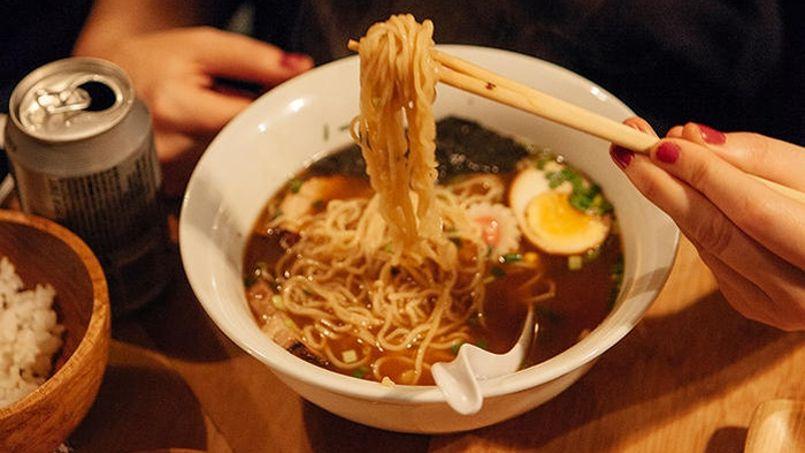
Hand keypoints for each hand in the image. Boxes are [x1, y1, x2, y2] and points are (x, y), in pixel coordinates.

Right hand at [76, 27, 312, 195]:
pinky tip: (209, 147)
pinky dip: (223, 166)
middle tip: (252, 116)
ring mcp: (165, 178)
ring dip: (239, 150)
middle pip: (245, 150)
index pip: (250, 121)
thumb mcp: (203, 48)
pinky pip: (216, 184)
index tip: (290, 110)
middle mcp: (167, 150)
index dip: (277, 115)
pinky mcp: (167, 194)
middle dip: (257, 133)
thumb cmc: (154, 64)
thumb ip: (255, 59)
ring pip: (233, 169)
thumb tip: (301, 71)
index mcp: (175, 108)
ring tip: (217, 127)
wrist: (104, 89)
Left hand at [610, 119, 804, 330]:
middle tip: (627, 149)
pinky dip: (693, 220)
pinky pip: (710, 255)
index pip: (752, 211)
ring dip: (668, 198)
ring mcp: (773, 307)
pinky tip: (681, 192)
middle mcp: (800, 293)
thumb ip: (757, 157)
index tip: (663, 144)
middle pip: (716, 232)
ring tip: (639, 158)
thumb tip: (692, 139)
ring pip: (706, 244)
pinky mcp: (750, 305)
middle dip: (664, 187)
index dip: (704, 175)